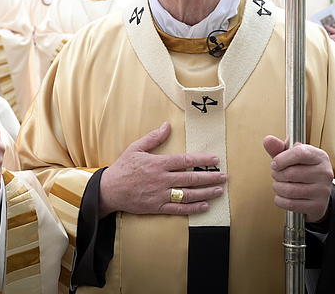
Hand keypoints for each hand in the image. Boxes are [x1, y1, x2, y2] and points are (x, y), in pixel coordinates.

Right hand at [99, 122, 225, 216]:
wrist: (109, 190)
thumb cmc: (122, 168)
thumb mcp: (135, 148)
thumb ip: (153, 138)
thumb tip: (167, 126)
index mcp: (157, 163)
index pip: (185, 160)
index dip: (202, 160)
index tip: (215, 159)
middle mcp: (161, 179)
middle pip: (191, 178)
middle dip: (210, 177)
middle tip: (224, 176)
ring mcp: (160, 194)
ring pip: (188, 194)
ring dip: (206, 192)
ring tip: (219, 191)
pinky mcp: (157, 207)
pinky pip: (179, 209)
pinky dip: (193, 208)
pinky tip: (205, 206)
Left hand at [263, 136, 333, 223]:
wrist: (317, 191)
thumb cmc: (302, 169)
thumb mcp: (292, 156)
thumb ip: (278, 148)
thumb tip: (268, 140)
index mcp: (319, 156)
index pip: (299, 153)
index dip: (281, 159)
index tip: (274, 164)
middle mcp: (324, 173)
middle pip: (291, 173)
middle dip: (276, 174)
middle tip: (276, 174)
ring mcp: (323, 190)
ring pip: (289, 190)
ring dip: (277, 187)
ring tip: (279, 184)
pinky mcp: (318, 206)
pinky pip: (291, 204)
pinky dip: (280, 200)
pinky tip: (282, 196)